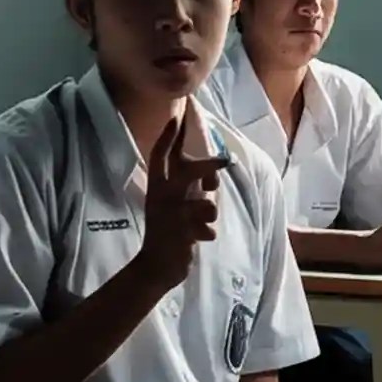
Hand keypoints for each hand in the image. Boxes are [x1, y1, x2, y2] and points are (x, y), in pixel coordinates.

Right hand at [135, 102, 230, 288]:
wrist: (155, 264)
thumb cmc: (166, 229)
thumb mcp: (171, 203)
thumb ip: (188, 187)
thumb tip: (213, 172)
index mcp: (156, 187)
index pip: (159, 156)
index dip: (168, 137)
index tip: (177, 117)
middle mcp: (162, 197)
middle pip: (186, 172)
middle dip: (208, 165)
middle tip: (225, 160)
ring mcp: (171, 216)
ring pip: (206, 204)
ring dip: (210, 212)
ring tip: (201, 222)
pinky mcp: (182, 234)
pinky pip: (208, 228)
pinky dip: (207, 233)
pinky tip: (198, 239)